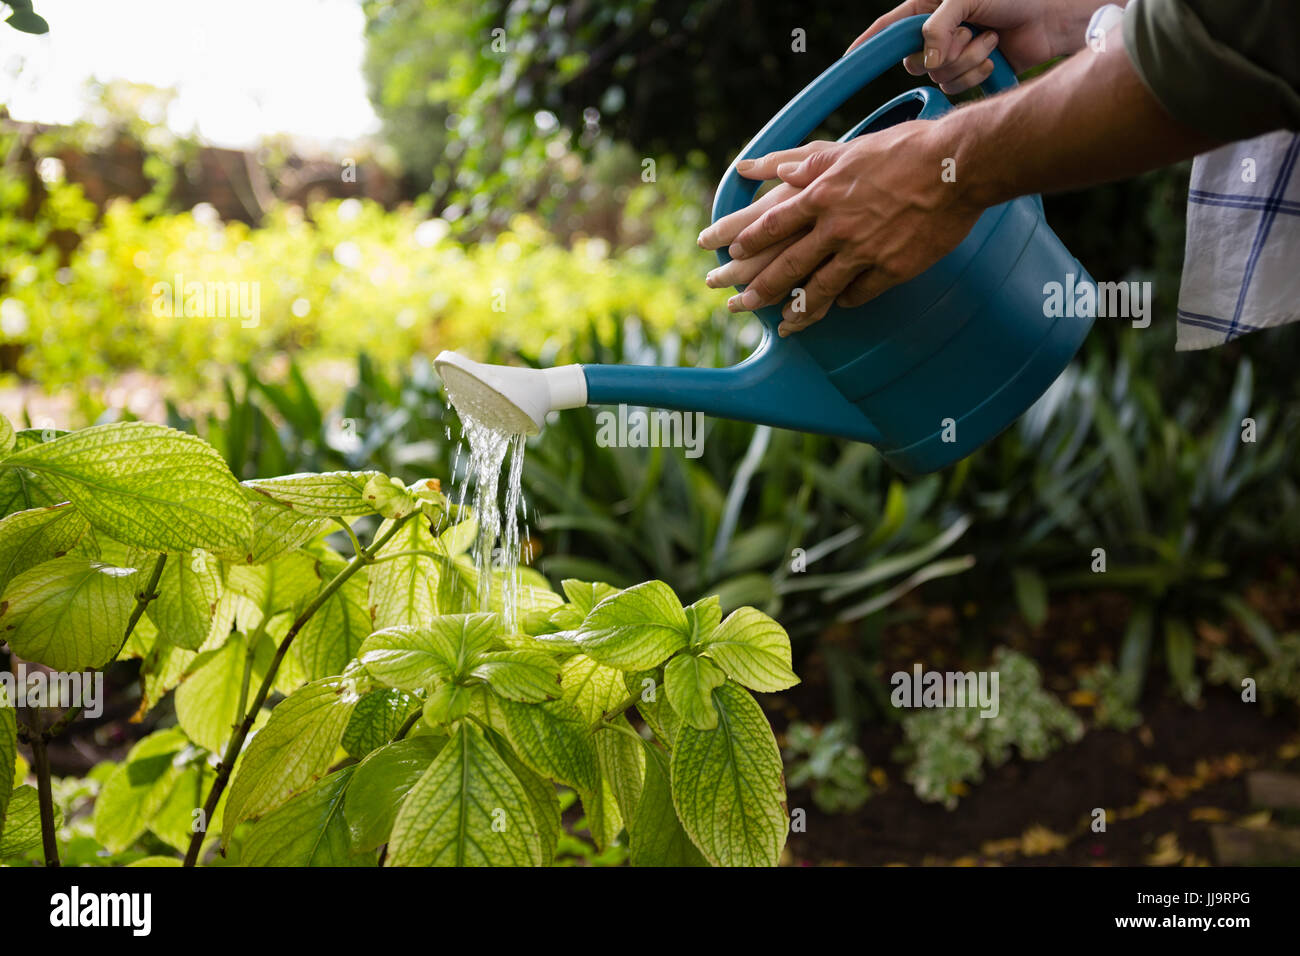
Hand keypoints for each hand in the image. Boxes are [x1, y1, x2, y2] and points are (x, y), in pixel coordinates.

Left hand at [698, 119, 983, 335]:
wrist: (956, 166)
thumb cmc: (905, 149)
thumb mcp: (846, 149)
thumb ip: (804, 161)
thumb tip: (766, 169)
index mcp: (822, 193)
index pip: (773, 224)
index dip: (750, 241)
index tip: (732, 254)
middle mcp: (836, 226)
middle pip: (788, 265)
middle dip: (759, 288)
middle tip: (739, 304)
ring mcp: (863, 251)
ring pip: (821, 289)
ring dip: (798, 310)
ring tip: (784, 326)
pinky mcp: (892, 269)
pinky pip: (860, 293)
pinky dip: (847, 301)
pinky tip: (839, 306)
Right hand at [850, 0, 1082, 93]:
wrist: (1052, 17)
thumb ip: (937, 26)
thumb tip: (928, 61)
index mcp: (927, 8)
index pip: (889, 28)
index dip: (867, 45)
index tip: (848, 61)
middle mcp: (936, 33)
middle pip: (912, 61)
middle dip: (943, 52)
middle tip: (970, 32)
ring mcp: (953, 55)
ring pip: (937, 76)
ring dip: (967, 61)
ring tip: (991, 40)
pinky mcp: (970, 74)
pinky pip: (956, 88)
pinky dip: (976, 73)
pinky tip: (996, 55)